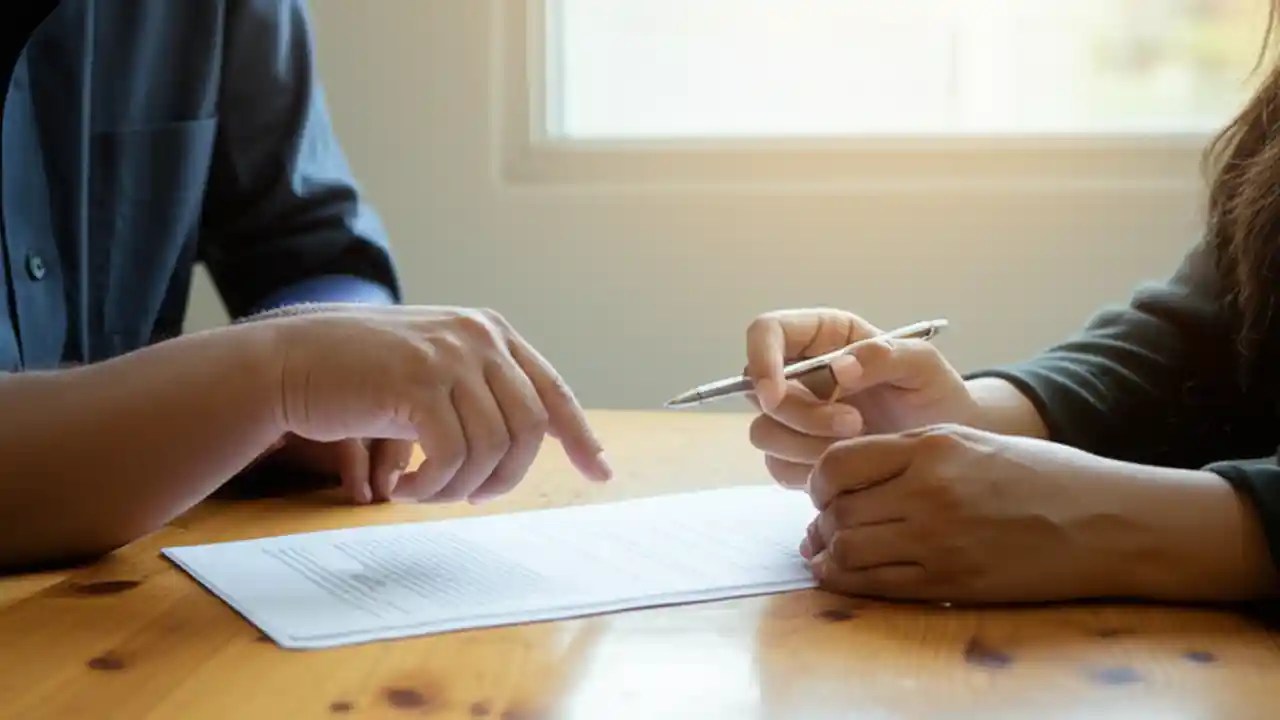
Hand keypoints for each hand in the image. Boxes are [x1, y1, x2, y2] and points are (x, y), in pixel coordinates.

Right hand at [262, 304, 610, 503]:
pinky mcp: (419, 381)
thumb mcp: (432, 372)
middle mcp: (479, 336)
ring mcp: (451, 355)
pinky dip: (432, 486)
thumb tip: (527, 443)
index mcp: (491, 332)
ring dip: (458, 487)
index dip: (579, 435)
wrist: (289, 361)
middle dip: (503, 477)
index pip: (551, 390)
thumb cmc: (359, 377)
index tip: (600, 473)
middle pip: (528, 429)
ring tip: (423, 492)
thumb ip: (479, 392)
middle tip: (465, 497)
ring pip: (492, 448)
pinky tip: (403, 488)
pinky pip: (452, 456)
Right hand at [744, 309, 975, 488]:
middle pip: (758, 390)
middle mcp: (799, 372)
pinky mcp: (796, 454)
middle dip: (801, 415)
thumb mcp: (922, 366)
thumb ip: (884, 356)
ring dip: (806, 445)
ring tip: (859, 444)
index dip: (760, 359)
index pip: (766, 331)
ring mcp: (795, 415)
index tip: (776, 394)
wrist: (944, 441)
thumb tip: (839, 367)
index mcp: (823, 336)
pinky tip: (849, 464)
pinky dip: (810, 471)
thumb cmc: (935, 393)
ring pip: (764, 432)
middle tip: (854, 424)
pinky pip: (779, 466)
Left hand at [801, 424, 1274, 602]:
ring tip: (833, 549)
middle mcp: (928, 491)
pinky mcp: (949, 583)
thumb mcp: (969, 440)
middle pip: (837, 510)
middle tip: (827, 525)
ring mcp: (937, 540)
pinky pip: (872, 585)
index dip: (819, 481)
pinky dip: (844, 580)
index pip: (837, 463)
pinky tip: (843, 572)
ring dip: (830, 551)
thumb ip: (906, 453)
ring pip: (846, 550)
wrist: (1106, 523)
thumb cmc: (1039, 475)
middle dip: (823, 519)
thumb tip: (843, 475)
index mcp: (931, 447)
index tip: (826, 490)